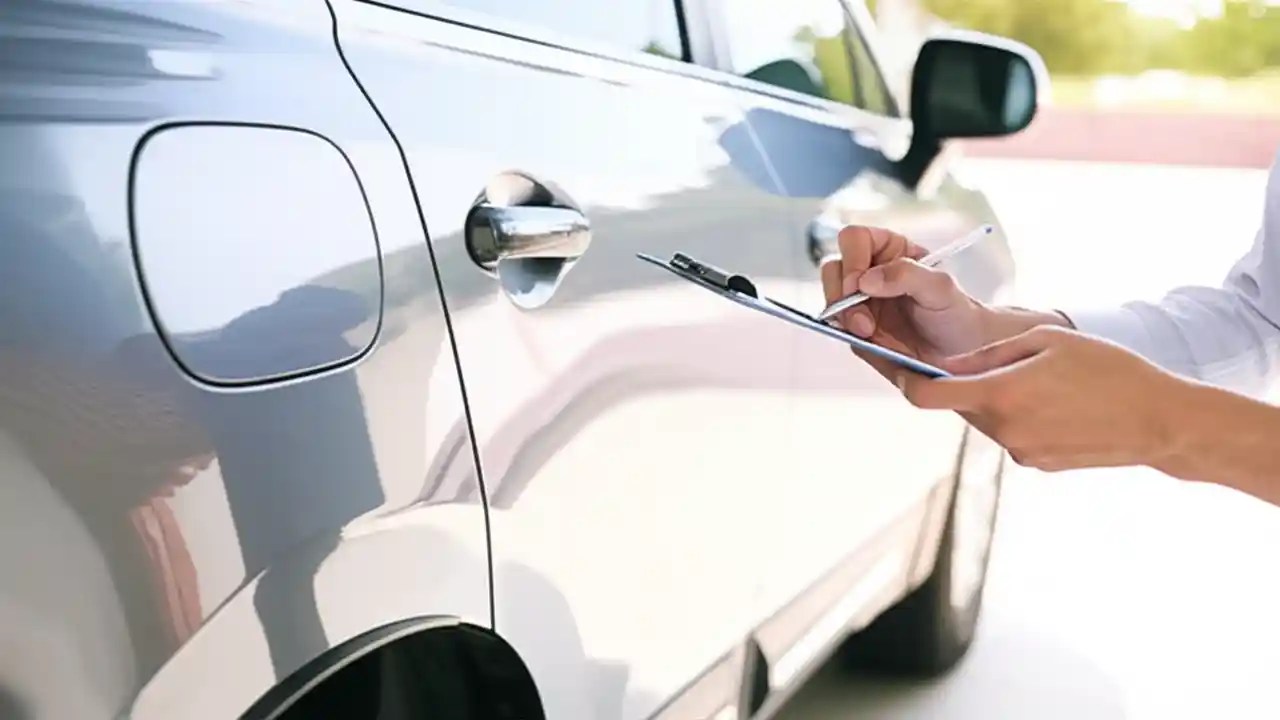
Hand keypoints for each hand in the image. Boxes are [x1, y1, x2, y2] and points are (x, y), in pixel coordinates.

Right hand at [821, 225, 1071, 381]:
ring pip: (831, 300)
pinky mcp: (857, 327)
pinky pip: (838, 327)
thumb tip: (866, 280)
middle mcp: (869, 272)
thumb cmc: (956, 312)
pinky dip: (847, 333)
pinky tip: (869, 340)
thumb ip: (907, 275)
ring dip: (843, 317)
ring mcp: (860, 301)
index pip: (855, 239)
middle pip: (833, 269)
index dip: (852, 259)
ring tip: (869, 332)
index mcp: (890, 250)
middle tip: (862, 319)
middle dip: (841, 295)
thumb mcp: (941, 288)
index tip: (862, 285)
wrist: (962, 352)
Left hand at [900, 326, 1182, 471]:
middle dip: (958, 383)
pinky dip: (1016, 417)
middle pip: (956, 405)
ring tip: (1034, 379)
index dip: (903, 378)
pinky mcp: (1035, 464)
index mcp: (1001, 394)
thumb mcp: (1045, 340)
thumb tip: (944, 364)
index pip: (926, 395)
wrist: (1160, 420)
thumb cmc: (1107, 368)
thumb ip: (988, 353)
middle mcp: (1004, 429)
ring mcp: (1019, 451)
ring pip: (984, 420)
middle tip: (975, 360)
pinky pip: (1009, 434)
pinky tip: (1053, 403)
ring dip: (991, 399)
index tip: (896, 363)